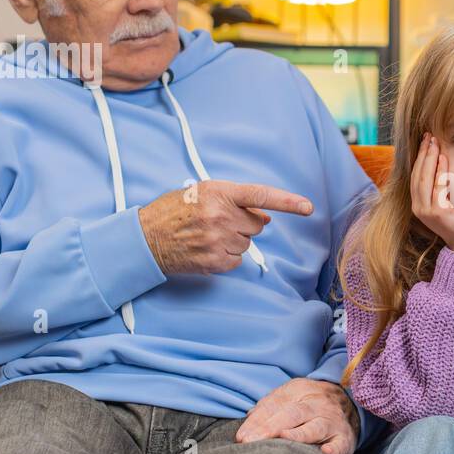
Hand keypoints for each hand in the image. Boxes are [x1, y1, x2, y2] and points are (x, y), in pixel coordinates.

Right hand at [139, 179, 312, 274]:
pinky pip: (237, 260)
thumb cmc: (174, 211)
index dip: (287, 202)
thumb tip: (265, 216)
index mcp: (218, 192)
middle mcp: (220, 215)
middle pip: (257, 225)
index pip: (260, 195)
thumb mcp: (201, 193)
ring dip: (234, 240)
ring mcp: (217, 240)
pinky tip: (206, 249)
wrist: (145, 238)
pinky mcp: (214, 261)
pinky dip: (226, 256)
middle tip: (218, 222)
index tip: (308, 207)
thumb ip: (235, 200)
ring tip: (208, 236)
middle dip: (244, 224)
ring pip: (247, 243)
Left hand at [235, 378, 359, 453]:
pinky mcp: (345, 437)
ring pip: (316, 427)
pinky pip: (341, 443)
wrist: (349, 401)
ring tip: (283, 439)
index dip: (257, 421)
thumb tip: (247, 422)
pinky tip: (325, 452)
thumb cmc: (310, 403)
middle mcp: (317, 404)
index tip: (241, 438)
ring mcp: (332, 420)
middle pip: (292, 414)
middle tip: (250, 442)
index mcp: (299, 391)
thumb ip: (268, 407)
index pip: (275, 405)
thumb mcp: (290, 396)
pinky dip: (334, 448)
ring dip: (299, 435)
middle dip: (270, 428)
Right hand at [412, 131, 453, 256]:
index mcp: (419, 204)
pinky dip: (438, 171)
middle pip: (417, 174)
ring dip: (428, 158)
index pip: (416, 175)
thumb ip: (442, 188)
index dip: (420, 157)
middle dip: (423, 153)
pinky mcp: (437, 212)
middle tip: (428, 135)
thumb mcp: (448, 202)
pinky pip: (436, 187)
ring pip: (424, 178)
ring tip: (433, 141)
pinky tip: (443, 158)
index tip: (426, 140)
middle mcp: (418, 207)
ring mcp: (426, 210)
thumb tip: (444, 166)